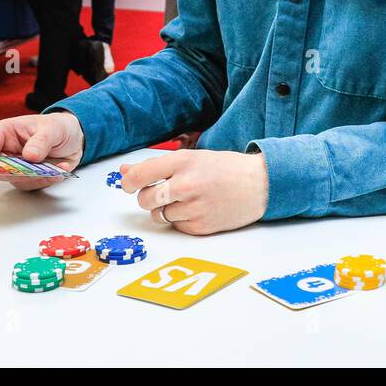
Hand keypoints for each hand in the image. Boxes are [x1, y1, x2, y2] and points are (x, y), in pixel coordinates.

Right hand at [0, 113, 84, 189]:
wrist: (74, 138)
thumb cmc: (58, 126)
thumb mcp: (52, 128)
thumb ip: (40, 141)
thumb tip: (29, 155)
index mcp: (5, 133)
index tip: (6, 165)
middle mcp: (7, 151)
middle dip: (18, 172)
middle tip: (36, 170)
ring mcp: (17, 166)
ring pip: (16, 180)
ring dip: (36, 178)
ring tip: (56, 168)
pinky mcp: (29, 176)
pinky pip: (33, 185)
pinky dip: (48, 180)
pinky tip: (61, 169)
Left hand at [122, 149, 268, 235]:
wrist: (260, 184)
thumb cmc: (226, 169)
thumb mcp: (193, 158)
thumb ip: (157, 166)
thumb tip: (124, 171)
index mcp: (183, 162)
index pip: (139, 176)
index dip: (129, 182)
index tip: (130, 184)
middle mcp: (186, 185)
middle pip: (145, 200)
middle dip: (149, 198)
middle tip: (164, 192)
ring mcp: (193, 208)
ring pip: (159, 215)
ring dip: (166, 209)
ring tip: (186, 200)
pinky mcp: (200, 227)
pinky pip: (176, 226)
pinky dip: (181, 220)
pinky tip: (197, 209)